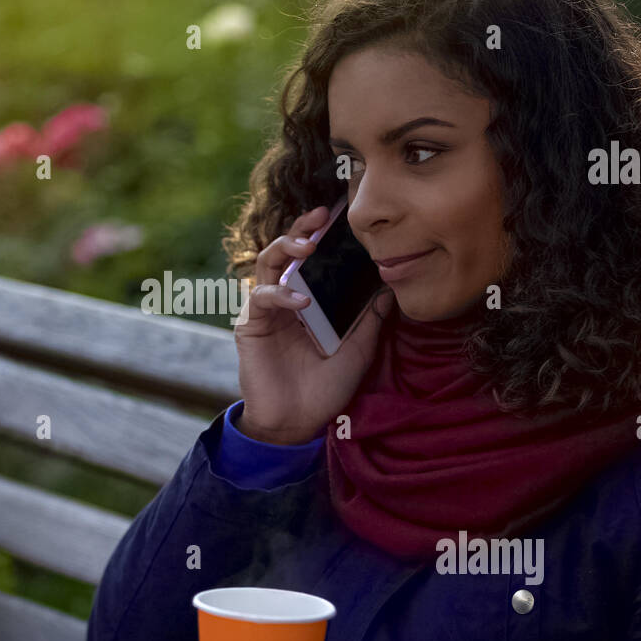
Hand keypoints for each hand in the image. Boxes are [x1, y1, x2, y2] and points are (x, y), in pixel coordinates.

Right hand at [234, 205, 396, 444]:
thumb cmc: (326, 389)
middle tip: (320, 217)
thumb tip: (390, 287)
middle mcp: (286, 298)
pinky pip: (262, 297)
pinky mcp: (250, 325)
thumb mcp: (358, 350)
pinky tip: (302, 301)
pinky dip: (281, 293)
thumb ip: (370, 319)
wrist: (297, 423)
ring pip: (267, 263)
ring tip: (308, 246)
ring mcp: (266, 310)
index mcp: (311, 299)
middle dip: (301, 229)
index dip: (323, 235)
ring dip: (286, 248)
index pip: (315, 258)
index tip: (341, 217)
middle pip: (287, 250)